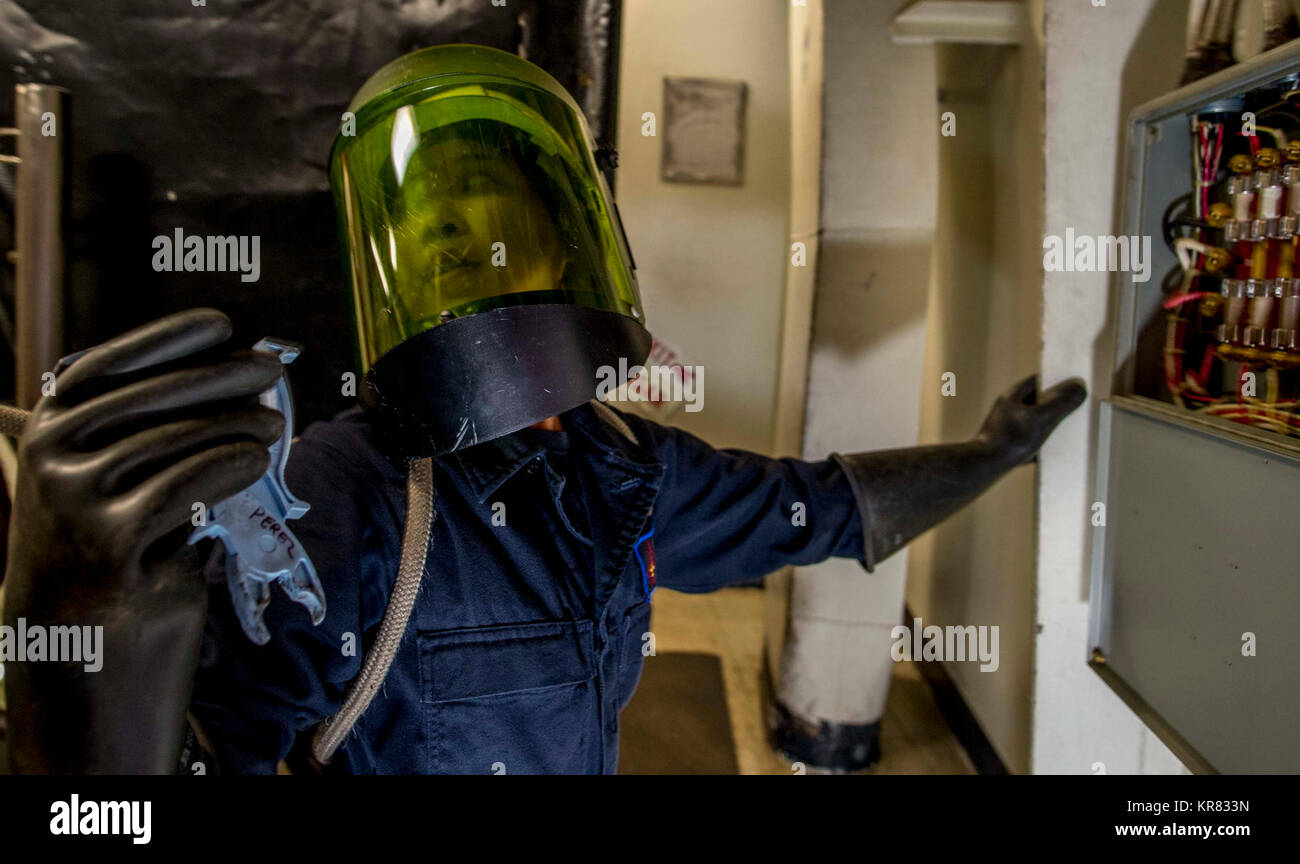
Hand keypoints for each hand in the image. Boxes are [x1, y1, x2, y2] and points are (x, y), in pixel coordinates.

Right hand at [4, 308, 284, 772]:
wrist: (75, 663)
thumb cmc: (107, 566)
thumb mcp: (109, 492)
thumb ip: (143, 438)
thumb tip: (224, 380)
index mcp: (44, 435)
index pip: (106, 367)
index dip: (163, 339)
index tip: (218, 325)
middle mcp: (49, 460)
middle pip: (150, 396)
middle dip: (219, 377)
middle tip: (269, 370)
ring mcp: (73, 502)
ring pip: (176, 441)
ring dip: (237, 425)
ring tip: (273, 425)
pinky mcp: (110, 546)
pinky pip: (188, 487)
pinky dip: (230, 465)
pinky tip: (257, 460)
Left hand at [975, 375, 1086, 467]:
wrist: (982, 467)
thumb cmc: (1010, 441)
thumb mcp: (1042, 419)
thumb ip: (1061, 402)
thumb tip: (1079, 388)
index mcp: (1013, 395)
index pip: (1041, 380)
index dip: (1059, 381)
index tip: (1076, 386)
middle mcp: (1008, 407)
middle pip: (1039, 400)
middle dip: (1057, 405)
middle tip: (1076, 410)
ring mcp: (1006, 426)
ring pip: (1035, 420)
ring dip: (1050, 425)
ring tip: (1068, 433)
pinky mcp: (1006, 443)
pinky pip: (1029, 439)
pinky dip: (1041, 442)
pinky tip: (1052, 452)